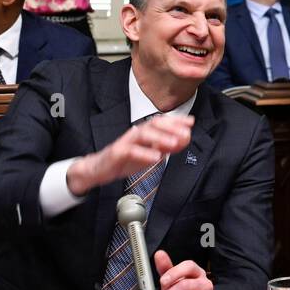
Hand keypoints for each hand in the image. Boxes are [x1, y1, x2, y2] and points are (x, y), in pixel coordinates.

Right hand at [65, 114, 193, 196]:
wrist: (99, 169)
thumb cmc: (124, 159)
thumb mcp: (149, 154)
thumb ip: (165, 147)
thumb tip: (183, 140)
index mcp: (143, 132)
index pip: (161, 122)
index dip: (176, 120)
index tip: (191, 121)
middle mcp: (135, 134)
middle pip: (153, 124)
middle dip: (171, 126)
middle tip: (186, 132)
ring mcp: (125, 142)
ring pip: (143, 134)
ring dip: (160, 138)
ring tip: (174, 142)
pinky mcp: (117, 153)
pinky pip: (131, 151)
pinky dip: (145, 153)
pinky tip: (156, 157)